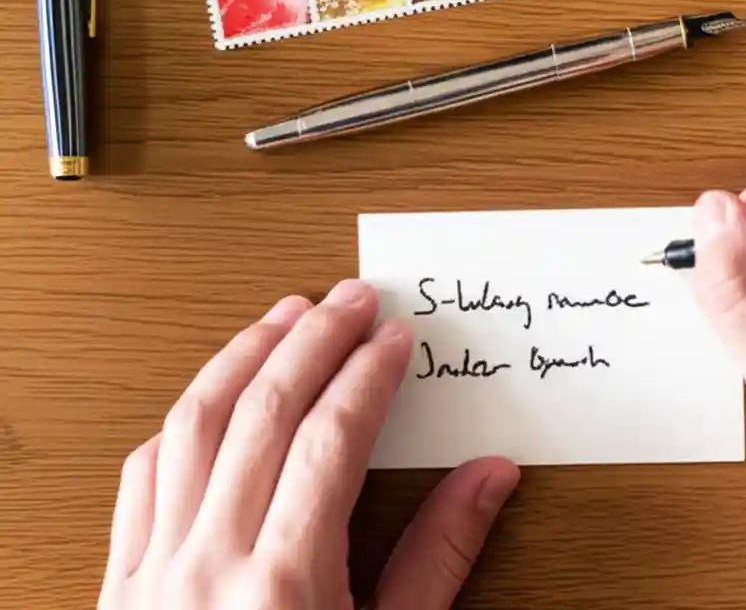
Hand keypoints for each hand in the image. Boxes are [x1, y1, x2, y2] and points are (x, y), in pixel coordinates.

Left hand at [99, 280, 519, 609]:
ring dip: (240, 357)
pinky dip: (181, 420)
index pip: (331, 436)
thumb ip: (439, 560)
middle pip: (262, 410)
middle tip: (349, 298)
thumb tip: (490, 479)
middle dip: (312, 338)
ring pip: (190, 424)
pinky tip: (209, 399)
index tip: (394, 337)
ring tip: (282, 316)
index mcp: (284, 582)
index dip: (368, 373)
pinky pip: (142, 474)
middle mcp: (208, 562)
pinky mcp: (120, 582)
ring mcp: (153, 568)